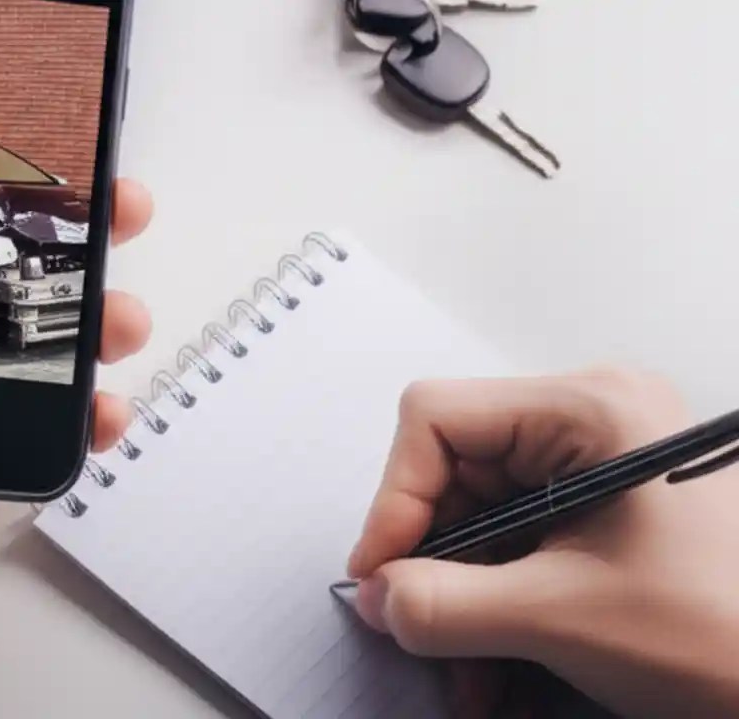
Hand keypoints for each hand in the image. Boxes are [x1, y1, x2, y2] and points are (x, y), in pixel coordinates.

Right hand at [348, 368, 738, 718]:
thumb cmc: (727, 632)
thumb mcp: (563, 617)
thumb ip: (446, 605)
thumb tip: (376, 597)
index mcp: (591, 409)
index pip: (437, 419)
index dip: (395, 498)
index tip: (380, 574)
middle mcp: (590, 420)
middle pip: (453, 470)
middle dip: (430, 562)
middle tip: (417, 629)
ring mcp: (595, 464)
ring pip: (476, 516)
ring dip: (458, 597)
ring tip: (467, 670)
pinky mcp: (599, 509)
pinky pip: (512, 543)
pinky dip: (491, 602)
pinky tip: (495, 663)